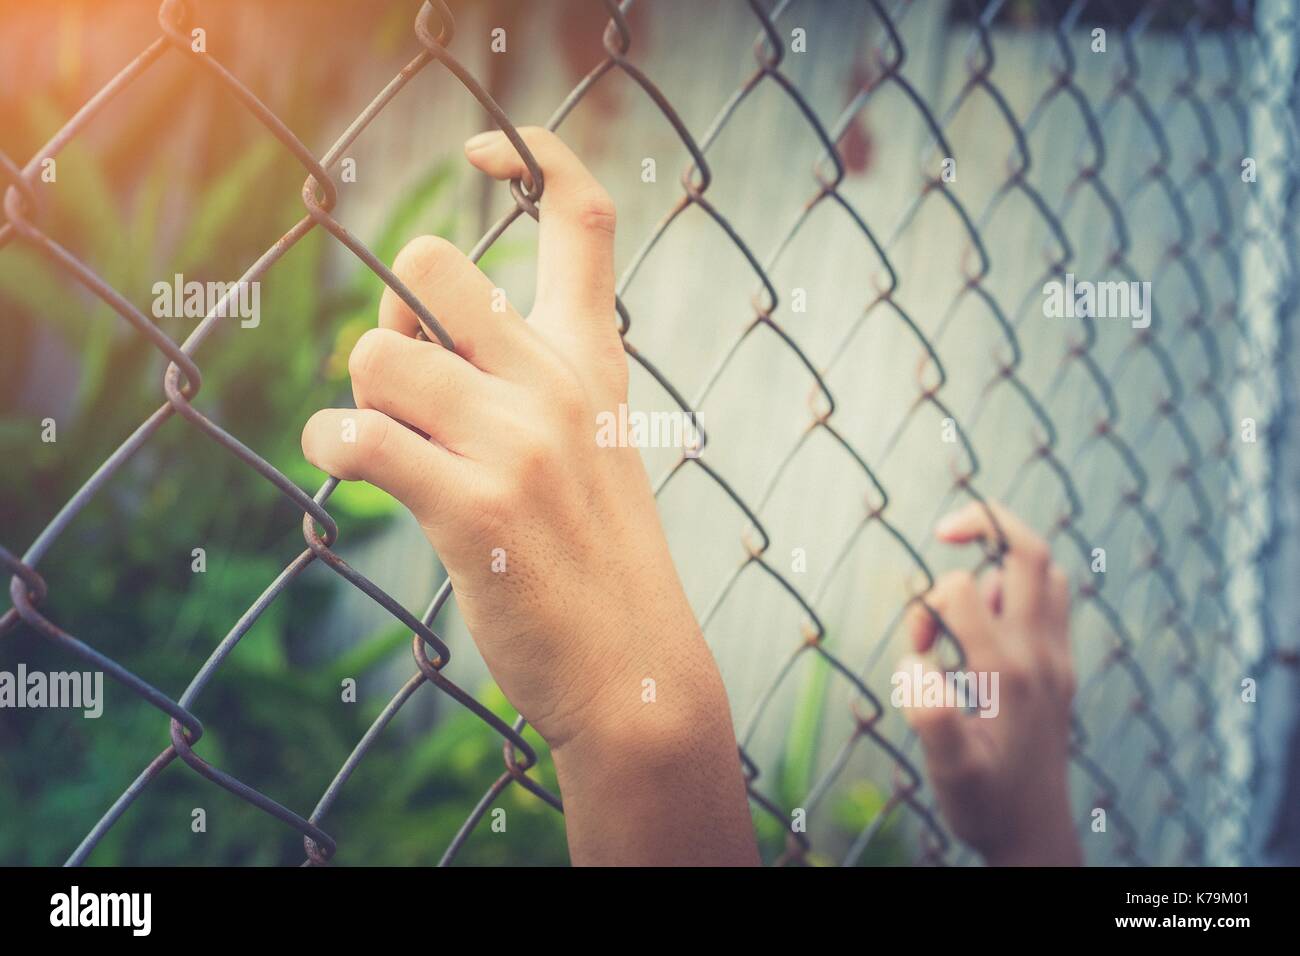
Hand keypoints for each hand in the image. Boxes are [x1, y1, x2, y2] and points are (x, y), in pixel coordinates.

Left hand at [300, 127, 756, 864]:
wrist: (638, 672)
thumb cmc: (592, 557)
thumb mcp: (581, 448)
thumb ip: (506, 376)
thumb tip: (391, 334)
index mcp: (593, 363)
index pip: (586, 218)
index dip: (537, 155)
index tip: (488, 154)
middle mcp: (560, 385)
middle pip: (434, 266)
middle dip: (393, 315)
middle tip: (408, 385)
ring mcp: (521, 444)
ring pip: (377, 356)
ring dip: (358, 399)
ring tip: (381, 447)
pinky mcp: (476, 509)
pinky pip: (360, 439)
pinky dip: (332, 449)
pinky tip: (345, 467)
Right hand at [900, 501, 1080, 865]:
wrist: (1035, 834)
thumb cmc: (984, 803)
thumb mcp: (948, 770)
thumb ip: (930, 716)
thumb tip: (917, 664)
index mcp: (1009, 671)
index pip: (964, 589)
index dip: (926, 605)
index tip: (917, 647)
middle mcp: (1041, 654)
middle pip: (1029, 551)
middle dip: (982, 524)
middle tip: (943, 531)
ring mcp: (1058, 657)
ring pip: (1043, 570)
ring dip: (997, 567)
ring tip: (965, 609)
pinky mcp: (1061, 666)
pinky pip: (1050, 597)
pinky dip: (1016, 588)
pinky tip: (986, 623)